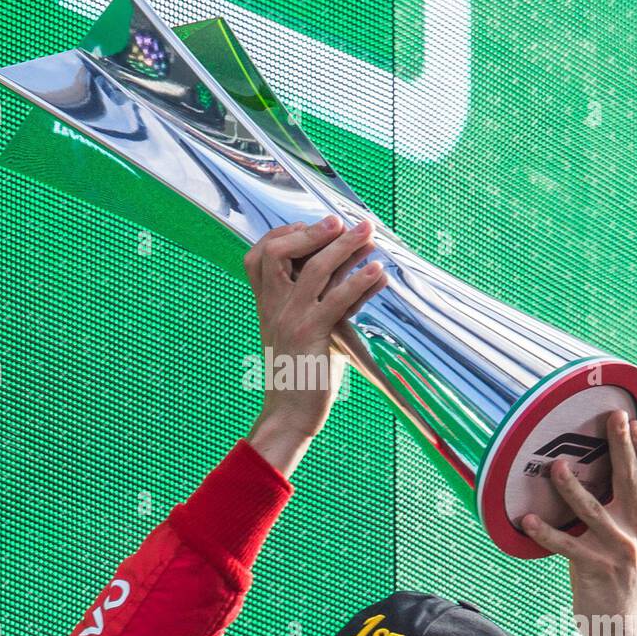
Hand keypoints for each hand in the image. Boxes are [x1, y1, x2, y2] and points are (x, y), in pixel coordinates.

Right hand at [243, 216, 386, 441]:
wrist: (289, 414)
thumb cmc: (301, 375)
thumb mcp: (303, 333)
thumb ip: (320, 306)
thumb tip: (355, 278)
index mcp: (266, 305)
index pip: (258, 255)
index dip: (283, 234)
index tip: (311, 226)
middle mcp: (274, 307)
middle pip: (279, 251)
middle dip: (313, 231)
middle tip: (343, 221)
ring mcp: (290, 319)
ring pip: (313, 269)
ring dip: (344, 247)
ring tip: (369, 234)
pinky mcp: (311, 335)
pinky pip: (336, 299)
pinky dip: (359, 282)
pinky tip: (378, 273)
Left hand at [519, 410, 636, 635]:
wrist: (622, 629)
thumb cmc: (615, 579)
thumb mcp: (626, 543)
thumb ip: (618, 514)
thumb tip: (593, 476)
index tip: (634, 421)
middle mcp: (635, 532)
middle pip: (629, 482)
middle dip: (621, 448)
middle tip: (613, 418)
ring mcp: (616, 550)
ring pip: (592, 511)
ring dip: (572, 488)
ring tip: (555, 467)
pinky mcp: (594, 568)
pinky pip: (565, 545)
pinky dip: (545, 532)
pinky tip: (527, 519)